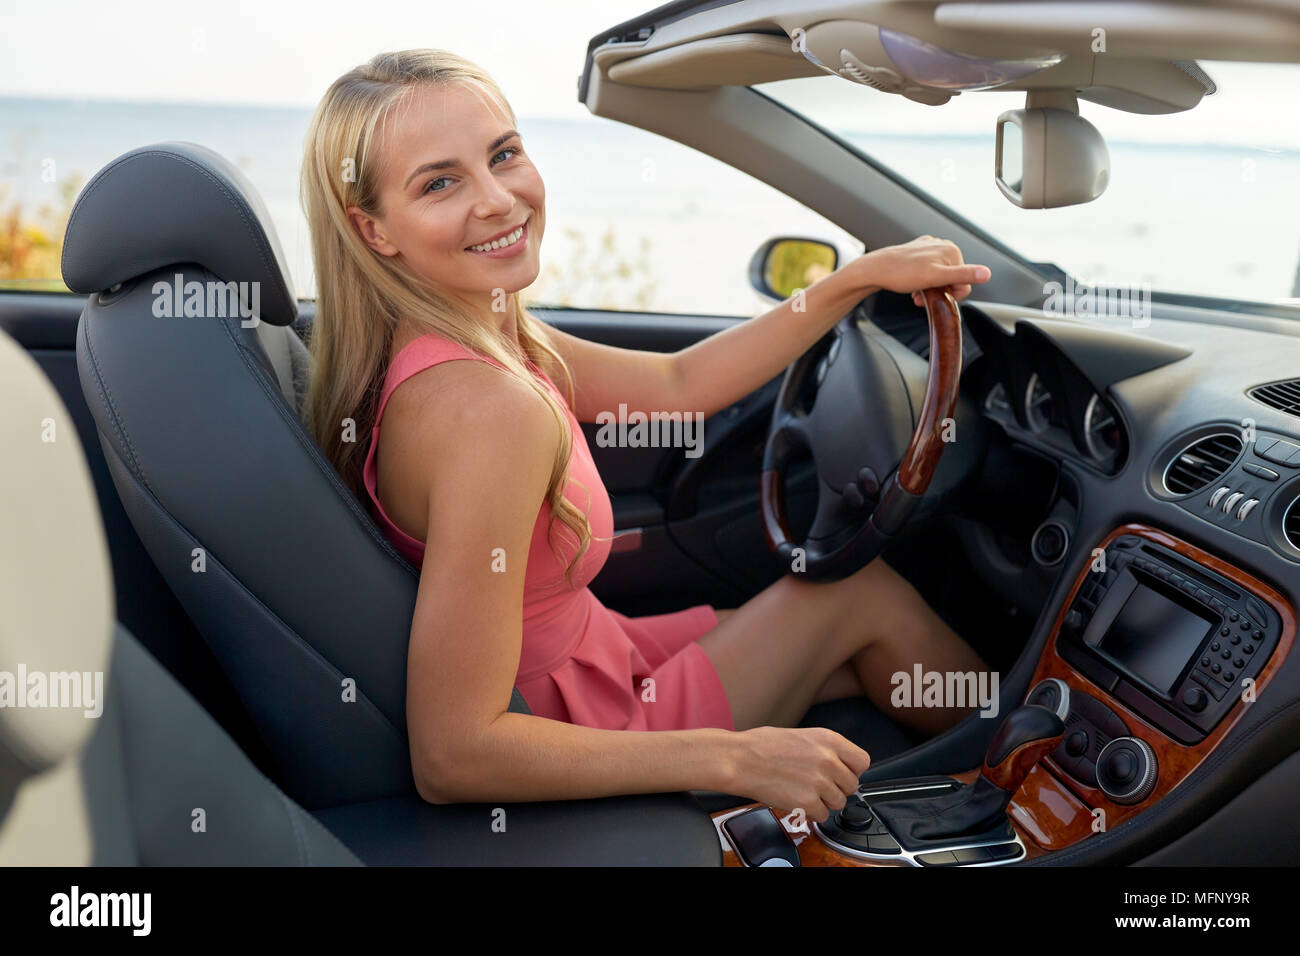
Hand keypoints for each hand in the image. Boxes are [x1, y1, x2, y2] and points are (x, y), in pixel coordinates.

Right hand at [728, 726, 870, 823]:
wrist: (739, 759)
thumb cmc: (761, 746)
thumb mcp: (801, 735)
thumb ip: (824, 749)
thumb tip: (838, 763)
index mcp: (828, 740)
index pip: (862, 761)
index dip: (852, 771)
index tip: (841, 774)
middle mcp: (828, 760)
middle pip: (851, 786)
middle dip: (836, 788)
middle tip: (816, 785)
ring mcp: (819, 782)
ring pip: (839, 803)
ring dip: (823, 802)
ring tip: (803, 792)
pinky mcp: (807, 802)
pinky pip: (822, 816)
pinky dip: (810, 813)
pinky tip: (795, 801)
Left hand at [857, 235, 990, 307]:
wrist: (876, 270)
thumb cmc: (902, 274)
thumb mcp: (936, 278)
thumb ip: (963, 275)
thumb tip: (986, 274)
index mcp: (952, 251)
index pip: (965, 280)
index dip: (952, 294)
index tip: (937, 299)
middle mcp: (943, 245)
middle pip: (952, 278)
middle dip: (940, 292)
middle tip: (923, 297)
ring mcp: (930, 248)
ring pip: (940, 275)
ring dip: (931, 289)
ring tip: (917, 294)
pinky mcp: (918, 252)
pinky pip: (929, 270)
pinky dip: (924, 282)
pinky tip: (913, 286)